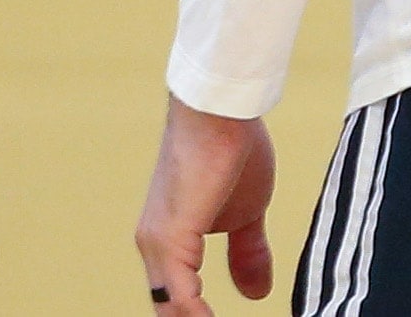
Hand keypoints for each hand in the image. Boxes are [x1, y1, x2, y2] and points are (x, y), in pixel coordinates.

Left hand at [135, 97, 275, 316]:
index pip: (175, 299)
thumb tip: (257, 294)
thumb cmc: (232, 153)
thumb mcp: (248, 213)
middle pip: (166, 310)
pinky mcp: (169, 238)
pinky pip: (179, 295)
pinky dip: (196, 316)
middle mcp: (153, 248)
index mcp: (168, 243)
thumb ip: (247, 252)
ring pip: (169, 308)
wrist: (222, 114)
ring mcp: (157, 244)